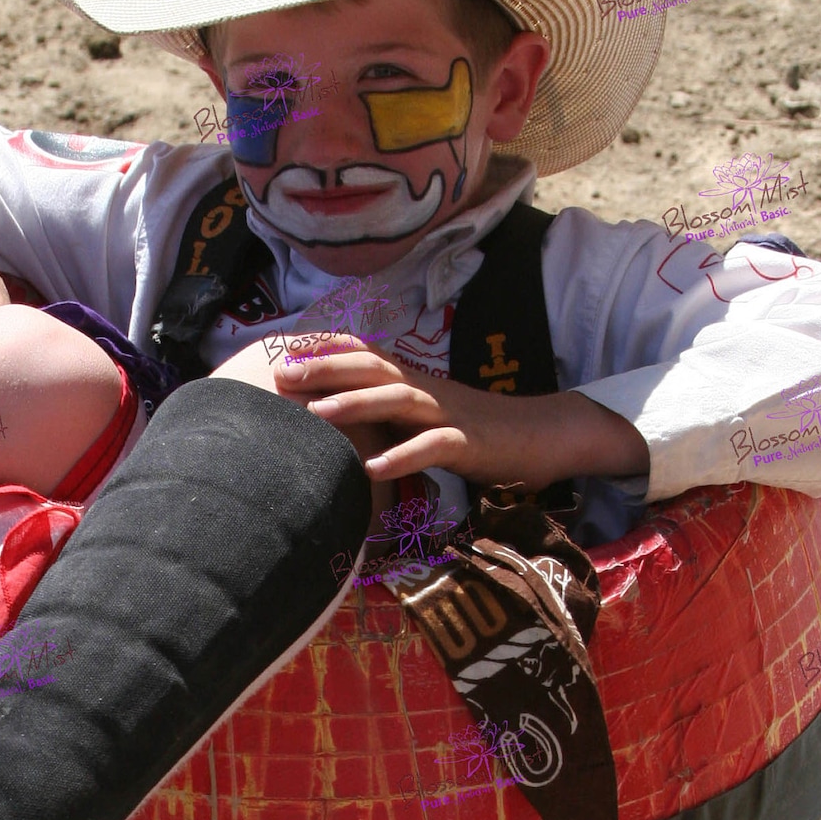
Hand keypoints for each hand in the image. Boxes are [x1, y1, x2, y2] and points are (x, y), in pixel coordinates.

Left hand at [268, 342, 649, 489]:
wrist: (541, 435)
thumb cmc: (476, 431)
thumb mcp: (425, 415)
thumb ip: (389, 412)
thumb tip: (341, 415)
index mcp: (414, 381)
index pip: (363, 353)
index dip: (323, 349)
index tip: (279, 351)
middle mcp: (426, 389)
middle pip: (371, 368)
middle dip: (324, 367)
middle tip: (279, 373)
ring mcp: (447, 414)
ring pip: (397, 401)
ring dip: (354, 404)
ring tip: (315, 414)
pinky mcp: (468, 444)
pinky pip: (432, 448)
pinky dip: (401, 457)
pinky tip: (372, 470)